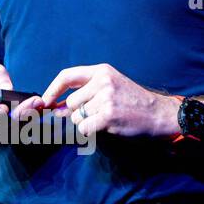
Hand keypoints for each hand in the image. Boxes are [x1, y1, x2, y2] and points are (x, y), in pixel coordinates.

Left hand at [39, 64, 177, 137]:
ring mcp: (106, 98)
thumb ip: (85, 94)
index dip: (52, 89)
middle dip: (78, 113)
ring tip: (104, 119)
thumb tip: (57, 108)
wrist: (159, 114)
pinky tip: (105, 127)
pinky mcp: (108, 115)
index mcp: (101, 71)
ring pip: (77, 116)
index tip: (45, 100)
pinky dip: (90, 131)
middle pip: (72, 102)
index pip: (67, 76)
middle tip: (95, 115)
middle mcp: (102, 81)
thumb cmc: (132, 102)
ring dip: (86, 123)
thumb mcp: (110, 87)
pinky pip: (84, 128)